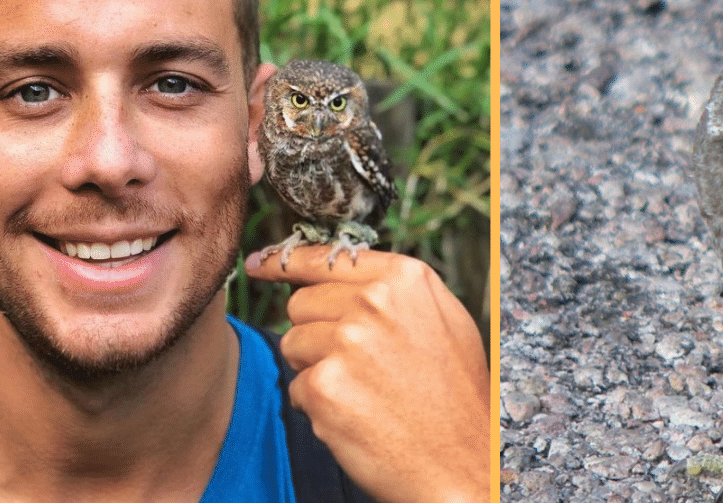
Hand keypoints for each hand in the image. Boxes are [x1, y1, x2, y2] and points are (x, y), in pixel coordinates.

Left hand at [245, 246, 489, 502]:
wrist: (463, 463)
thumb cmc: (456, 394)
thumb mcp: (445, 321)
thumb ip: (395, 289)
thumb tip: (340, 270)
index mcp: (404, 278)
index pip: (325, 258)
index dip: (285, 262)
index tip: (259, 264)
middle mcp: (373, 302)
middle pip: (301, 303)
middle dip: (316, 331)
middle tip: (359, 365)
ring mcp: (346, 343)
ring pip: (292, 344)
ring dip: (316, 369)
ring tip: (365, 391)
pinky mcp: (324, 387)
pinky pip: (297, 387)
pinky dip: (319, 406)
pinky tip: (358, 416)